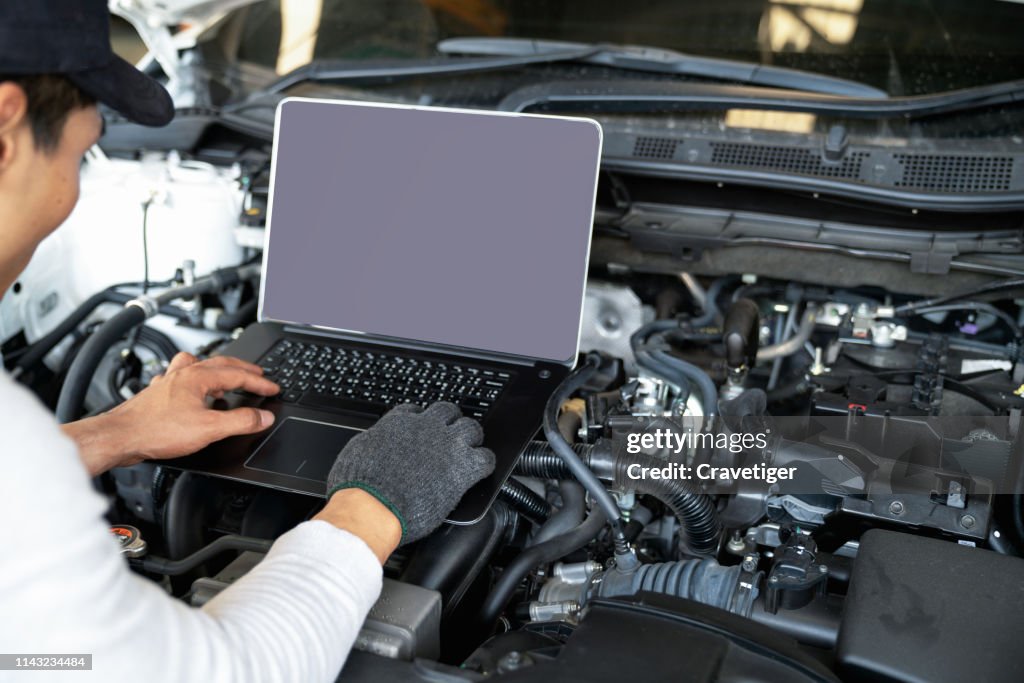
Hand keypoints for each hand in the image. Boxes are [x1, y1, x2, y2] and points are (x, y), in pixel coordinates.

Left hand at [65, 352, 278, 473]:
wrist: (120, 437)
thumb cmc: (155, 431)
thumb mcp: (209, 429)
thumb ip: (241, 421)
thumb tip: (263, 416)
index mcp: (198, 378)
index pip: (237, 374)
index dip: (259, 381)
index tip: (272, 387)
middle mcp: (182, 375)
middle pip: (219, 364)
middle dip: (242, 369)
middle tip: (258, 375)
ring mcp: (168, 383)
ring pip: (197, 367)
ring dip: (216, 370)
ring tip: (225, 378)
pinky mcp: (157, 395)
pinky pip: (179, 379)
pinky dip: (191, 381)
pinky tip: (189, 392)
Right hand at [325, 402, 495, 544]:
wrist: (372, 506)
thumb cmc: (358, 487)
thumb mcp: (356, 453)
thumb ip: (371, 444)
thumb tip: (371, 446)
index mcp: (398, 424)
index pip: (415, 411)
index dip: (421, 421)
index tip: (421, 429)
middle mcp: (425, 428)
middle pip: (447, 412)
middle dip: (449, 423)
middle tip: (449, 437)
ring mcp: (446, 445)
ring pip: (471, 428)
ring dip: (470, 438)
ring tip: (469, 449)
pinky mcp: (462, 468)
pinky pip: (486, 458)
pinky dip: (485, 463)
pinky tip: (481, 469)